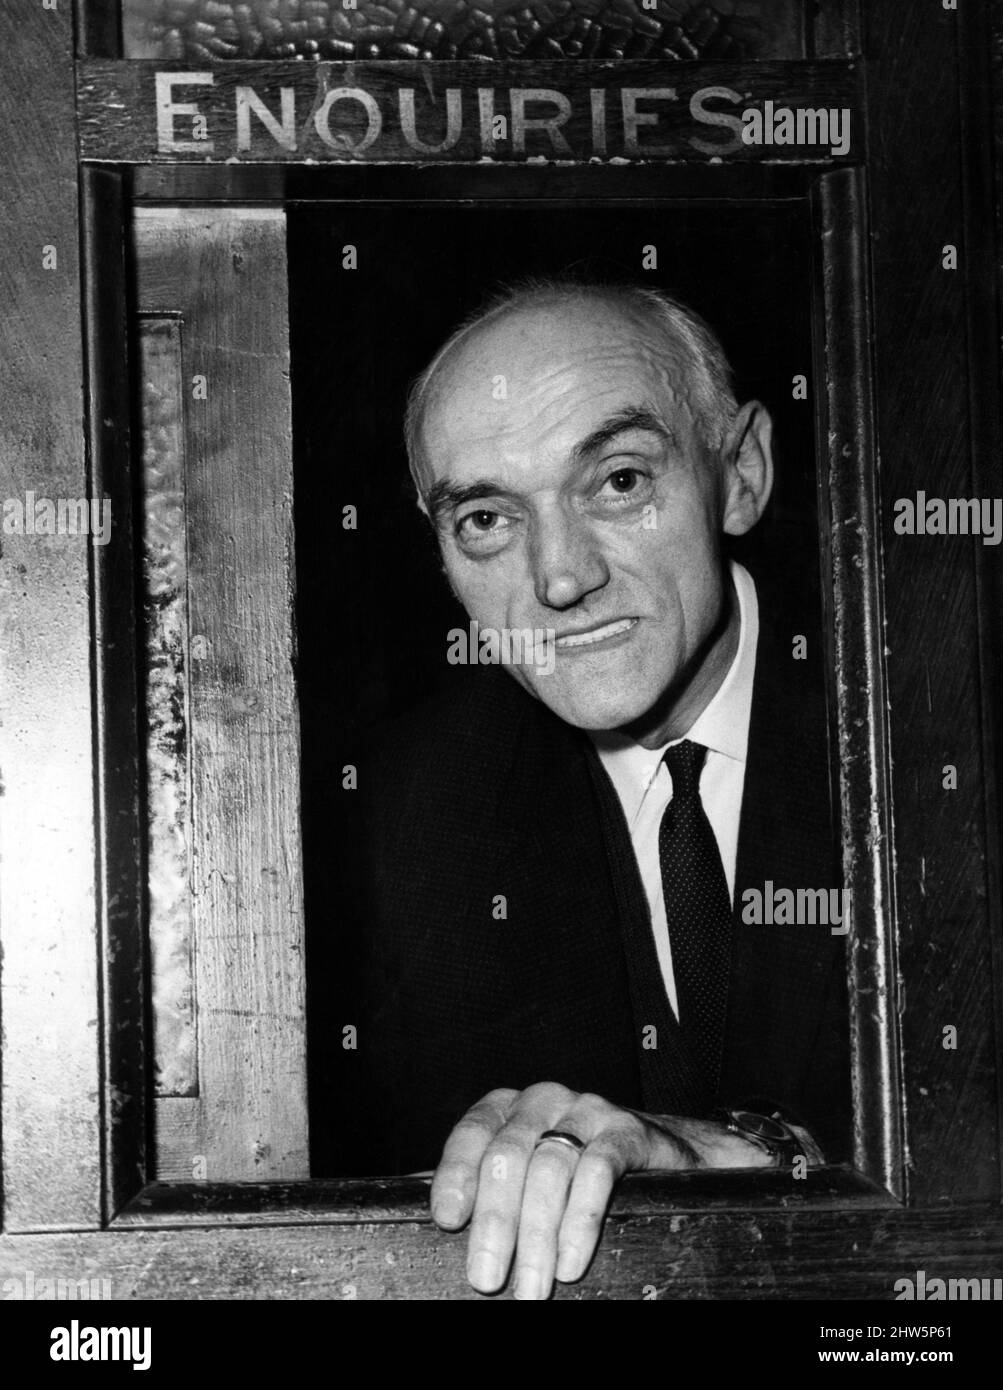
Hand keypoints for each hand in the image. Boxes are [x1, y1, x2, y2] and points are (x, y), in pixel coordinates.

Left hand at [429, 1081, 773, 1298]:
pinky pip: (598, 1170)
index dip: (456, 1175)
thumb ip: (495, 1194)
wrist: (662, 1156)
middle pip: (508, 1155)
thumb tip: (457, 1241)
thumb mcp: (529, 1174)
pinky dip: (580, 1220)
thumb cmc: (577, 1174)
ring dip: (537, 1234)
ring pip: (550, 1167)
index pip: (473, 1133)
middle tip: (486, 1278)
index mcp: (509, 1107)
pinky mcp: (626, 1129)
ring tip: (532, 1287)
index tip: (448, 1220)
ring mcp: (586, 1110)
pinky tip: (570, 1260)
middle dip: (495, 1222)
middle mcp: (543, 1100)